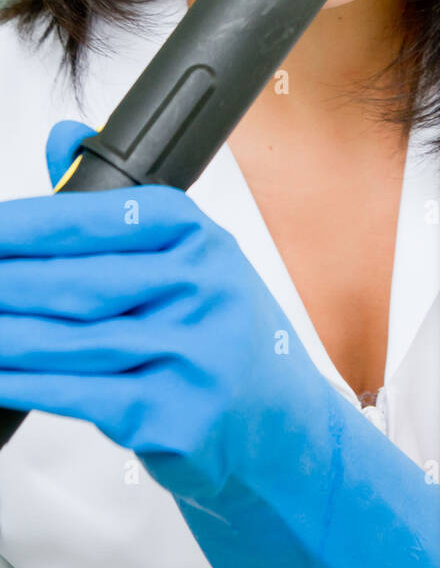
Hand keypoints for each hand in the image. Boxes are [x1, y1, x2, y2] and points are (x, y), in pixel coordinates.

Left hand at [0, 121, 439, 567]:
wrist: (283, 428)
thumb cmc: (227, 338)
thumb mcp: (195, 261)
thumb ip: (120, 206)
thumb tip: (62, 138)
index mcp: (206, 241)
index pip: (112, 214)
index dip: (38, 221)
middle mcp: (205, 292)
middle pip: (81, 282)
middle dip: (8, 282)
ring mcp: (192, 356)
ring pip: (71, 340)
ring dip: (5, 334)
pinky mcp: (173, 416)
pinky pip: (78, 394)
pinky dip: (24, 382)